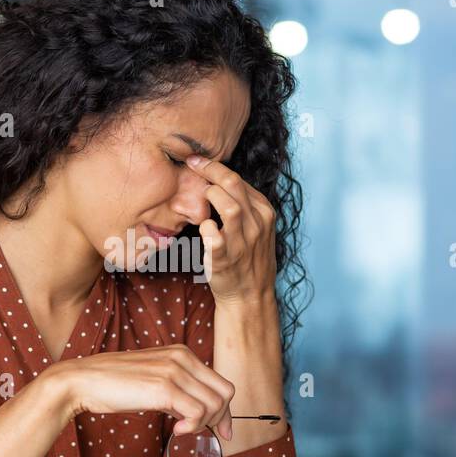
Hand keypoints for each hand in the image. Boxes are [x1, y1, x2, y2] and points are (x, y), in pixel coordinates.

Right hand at [42, 345, 234, 440]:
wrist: (83, 381)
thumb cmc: (114, 384)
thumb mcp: (153, 381)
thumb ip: (177, 391)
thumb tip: (198, 415)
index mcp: (182, 353)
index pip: (221, 383)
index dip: (225, 410)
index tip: (222, 430)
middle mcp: (182, 358)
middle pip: (225, 393)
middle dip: (219, 419)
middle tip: (202, 433)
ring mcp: (174, 371)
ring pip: (214, 405)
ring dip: (203, 424)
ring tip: (181, 429)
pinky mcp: (164, 388)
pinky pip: (197, 413)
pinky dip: (192, 427)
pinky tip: (176, 431)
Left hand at [183, 155, 276, 305]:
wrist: (250, 296)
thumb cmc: (248, 258)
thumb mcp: (257, 228)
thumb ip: (244, 205)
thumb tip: (219, 180)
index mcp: (264, 212)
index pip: (239, 179)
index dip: (215, 167)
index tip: (197, 161)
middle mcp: (257, 224)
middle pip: (233, 184)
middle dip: (209, 169)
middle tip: (191, 164)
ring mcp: (243, 242)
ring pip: (228, 205)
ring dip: (209, 196)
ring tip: (199, 197)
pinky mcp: (226, 258)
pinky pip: (213, 235)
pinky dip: (204, 226)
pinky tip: (202, 227)